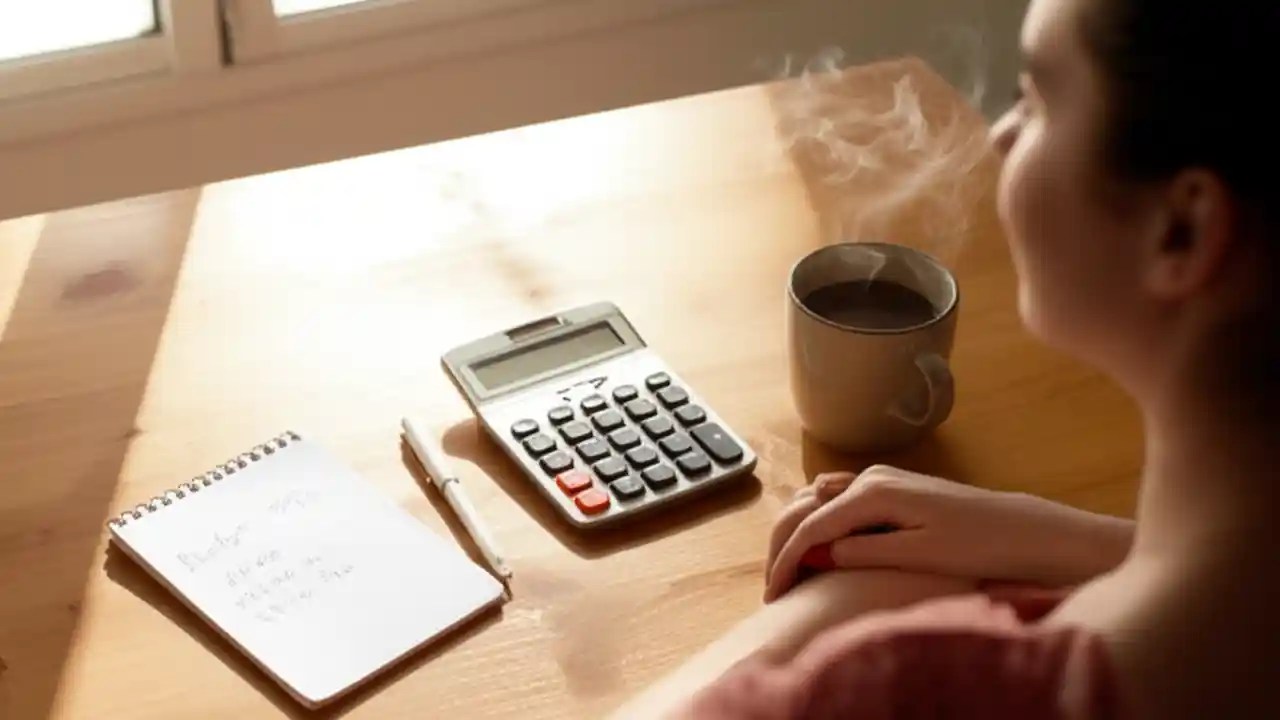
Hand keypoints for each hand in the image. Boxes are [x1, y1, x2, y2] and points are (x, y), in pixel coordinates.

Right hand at [764, 465, 1133, 601]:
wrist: (1023, 529)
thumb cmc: (978, 544)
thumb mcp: (919, 555)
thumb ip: (865, 551)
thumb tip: (819, 553)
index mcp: (874, 492)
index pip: (812, 525)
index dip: (787, 561)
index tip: (774, 595)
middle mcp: (871, 477)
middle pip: (806, 507)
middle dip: (784, 545)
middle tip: (774, 587)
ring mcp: (881, 479)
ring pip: (818, 500)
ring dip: (798, 531)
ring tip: (790, 570)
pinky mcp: (891, 488)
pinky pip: (838, 500)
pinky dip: (819, 521)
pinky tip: (819, 544)